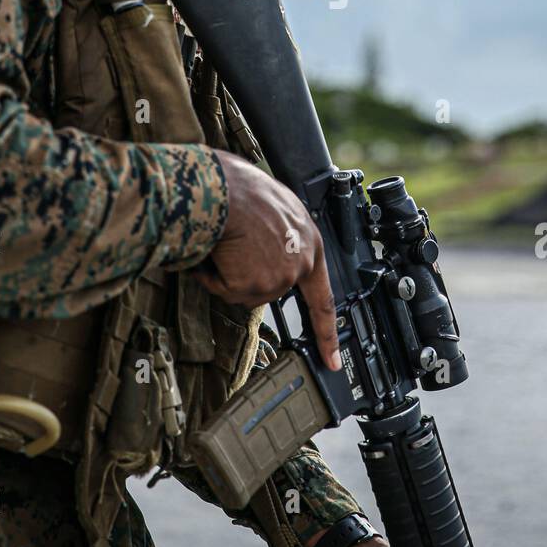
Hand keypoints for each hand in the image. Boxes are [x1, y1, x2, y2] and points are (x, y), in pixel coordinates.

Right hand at [196, 150, 341, 371]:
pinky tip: (217, 249)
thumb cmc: (242, 186)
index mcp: (311, 244)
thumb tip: (265, 244)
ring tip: (227, 237)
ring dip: (228, 269)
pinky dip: (213, 273)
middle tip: (237, 242)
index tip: (333, 360)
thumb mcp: (277, 206)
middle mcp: (300, 265)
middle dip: (247, 272)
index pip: (324, 299)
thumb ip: (282, 235)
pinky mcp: (255, 287)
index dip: (327, 332)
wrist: (224, 189)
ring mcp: (279, 279)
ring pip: (243, 289)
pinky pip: (223, 288)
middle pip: (268, 288)